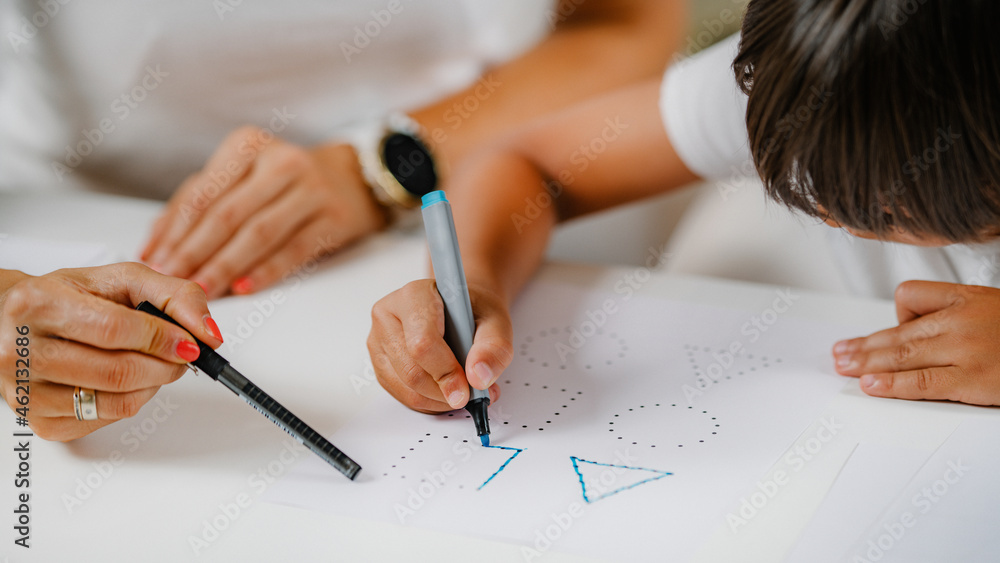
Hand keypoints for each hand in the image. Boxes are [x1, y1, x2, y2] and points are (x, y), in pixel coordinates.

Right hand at [0, 263, 222, 439]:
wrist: (16, 320)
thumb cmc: (71, 297)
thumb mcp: (122, 279)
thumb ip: (174, 296)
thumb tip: (209, 334)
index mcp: (38, 305)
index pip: (115, 330)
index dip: (163, 338)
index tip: (191, 343)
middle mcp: (20, 350)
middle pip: (118, 371)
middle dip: (166, 365)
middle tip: (182, 355)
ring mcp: (26, 391)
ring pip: (115, 402)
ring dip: (153, 385)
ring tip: (156, 365)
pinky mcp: (38, 421)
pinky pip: (104, 420)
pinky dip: (130, 402)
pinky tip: (127, 381)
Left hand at [141, 126, 386, 298]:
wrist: (355, 179)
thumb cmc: (288, 181)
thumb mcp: (245, 175)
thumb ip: (202, 200)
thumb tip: (156, 242)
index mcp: (248, 145)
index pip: (201, 192)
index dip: (174, 229)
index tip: (153, 258)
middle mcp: (280, 162)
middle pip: (226, 214)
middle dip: (193, 252)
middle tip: (171, 280)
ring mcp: (311, 190)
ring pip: (257, 233)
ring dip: (225, 266)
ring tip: (201, 290)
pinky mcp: (333, 219)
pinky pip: (293, 250)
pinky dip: (266, 272)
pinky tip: (243, 288)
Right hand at [367, 280, 512, 412]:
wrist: (458, 310)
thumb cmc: (472, 311)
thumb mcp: (496, 322)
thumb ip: (494, 348)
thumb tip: (479, 377)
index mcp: (413, 296)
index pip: (422, 343)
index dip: (445, 372)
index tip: (467, 390)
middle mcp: (388, 316)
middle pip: (411, 371)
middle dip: (444, 391)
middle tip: (472, 394)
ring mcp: (379, 341)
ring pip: (405, 388)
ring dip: (438, 400)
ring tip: (463, 390)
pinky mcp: (380, 363)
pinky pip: (401, 395)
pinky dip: (428, 402)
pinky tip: (446, 390)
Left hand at [833, 280, 999, 405]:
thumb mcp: (992, 308)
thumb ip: (957, 315)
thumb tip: (917, 329)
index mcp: (967, 297)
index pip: (910, 296)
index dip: (898, 314)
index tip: (883, 331)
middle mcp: (962, 319)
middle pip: (898, 330)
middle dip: (864, 344)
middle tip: (840, 352)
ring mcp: (965, 349)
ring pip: (901, 353)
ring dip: (866, 361)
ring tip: (844, 366)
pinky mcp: (971, 380)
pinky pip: (920, 381)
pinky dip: (890, 384)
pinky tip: (870, 385)